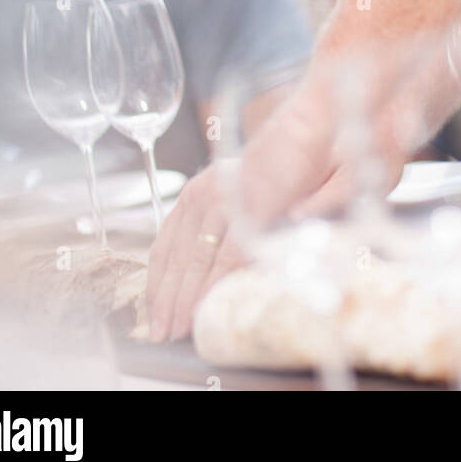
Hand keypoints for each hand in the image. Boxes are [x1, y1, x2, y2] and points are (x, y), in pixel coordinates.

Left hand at [146, 80, 337, 340]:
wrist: (306, 129)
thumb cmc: (283, 163)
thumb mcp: (245, 195)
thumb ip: (230, 227)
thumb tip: (215, 269)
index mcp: (199, 191)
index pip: (166, 244)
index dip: (158, 281)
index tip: (154, 310)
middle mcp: (203, 194)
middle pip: (173, 257)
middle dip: (164, 300)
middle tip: (160, 332)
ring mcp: (223, 201)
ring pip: (192, 262)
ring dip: (183, 300)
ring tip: (177, 330)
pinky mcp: (247, 211)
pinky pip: (224, 259)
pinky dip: (212, 288)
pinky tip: (206, 309)